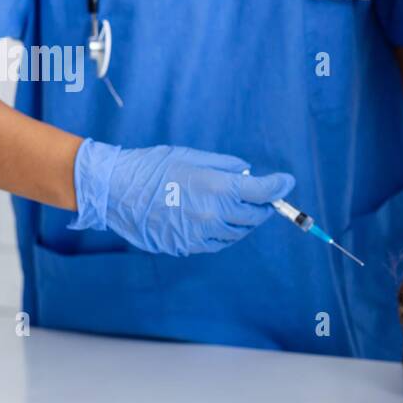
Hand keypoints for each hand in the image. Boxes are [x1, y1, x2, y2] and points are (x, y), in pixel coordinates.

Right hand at [69, 140, 293, 255]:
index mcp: (217, 188)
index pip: (262, 192)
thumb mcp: (192, 155)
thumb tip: (247, 174)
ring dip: (243, 221)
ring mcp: (201, 234)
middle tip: (262, 198)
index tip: (286, 183)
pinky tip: (216, 221)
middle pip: (254, 217)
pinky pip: (218, 243)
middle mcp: (214, 215)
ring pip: (238, 233)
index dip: (279, 187)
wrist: (115, 190)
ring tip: (235, 208)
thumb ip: (225, 166)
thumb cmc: (152, 167)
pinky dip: (224, 233)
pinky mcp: (188, 247)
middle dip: (263, 207)